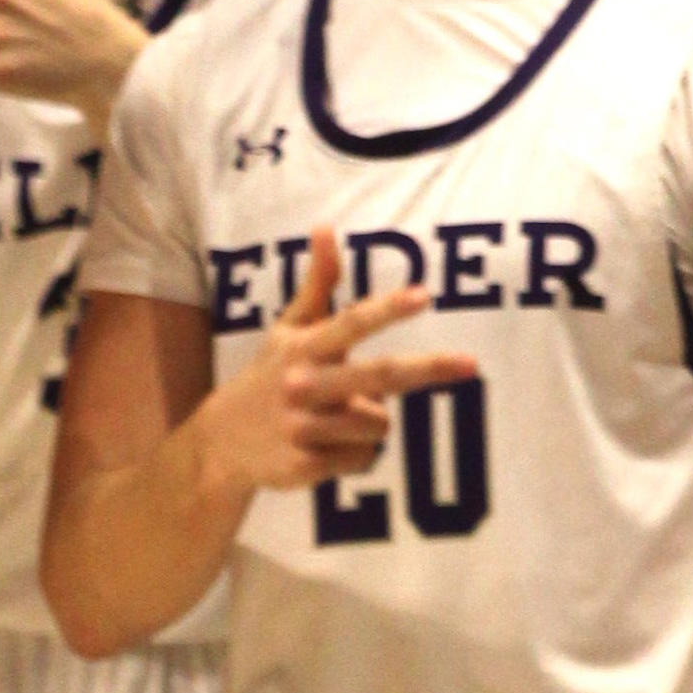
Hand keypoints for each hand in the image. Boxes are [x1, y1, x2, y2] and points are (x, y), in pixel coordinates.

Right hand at [198, 224, 478, 495]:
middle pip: (378, 376)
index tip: (422, 296)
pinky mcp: (304, 466)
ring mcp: (301, 428)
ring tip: (338, 420)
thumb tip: (326, 227)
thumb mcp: (289, 329)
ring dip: (372, 422)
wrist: (221, 444)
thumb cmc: (270, 376)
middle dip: (427, 369)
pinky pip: (362, 459)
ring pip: (378, 424)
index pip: (351, 323)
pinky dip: (355, 454)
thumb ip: (317, 283)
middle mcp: (302, 385)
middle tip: (471, 363)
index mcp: (303, 348)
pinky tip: (325, 448)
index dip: (388, 310)